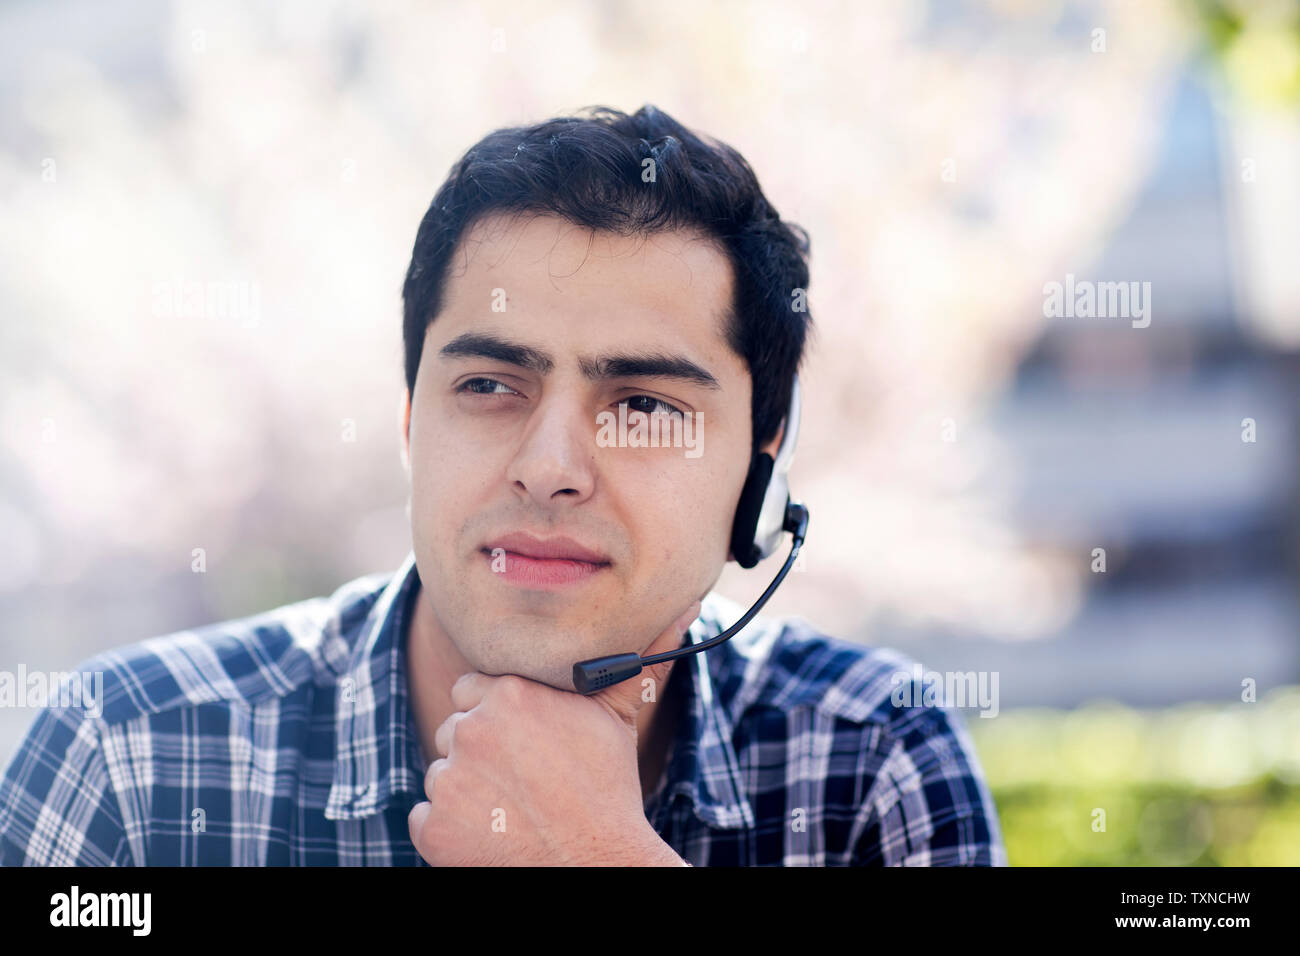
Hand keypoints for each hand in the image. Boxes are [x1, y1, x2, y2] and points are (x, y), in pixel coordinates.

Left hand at [407, 600, 702, 865]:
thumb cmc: (609, 788)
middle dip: (480, 750)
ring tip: (510, 805)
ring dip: (466, 789)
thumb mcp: (619, 716)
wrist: (596, 863)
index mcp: (510, 693)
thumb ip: (639, 657)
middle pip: (455, 730)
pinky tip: (490, 831)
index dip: (497, 715)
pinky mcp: (434, 827)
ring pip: (441, 772)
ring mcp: (449, 780)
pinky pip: (426, 817)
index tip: (523, 741)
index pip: (473, 689)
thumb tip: (685, 606)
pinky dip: (450, 828)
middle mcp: (472, 729)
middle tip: (521, 776)